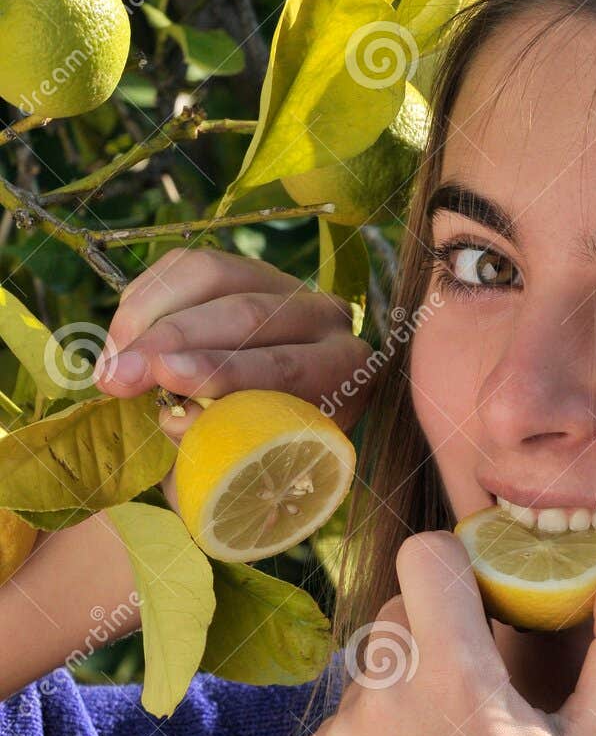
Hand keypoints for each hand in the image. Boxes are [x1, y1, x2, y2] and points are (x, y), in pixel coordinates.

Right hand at [91, 244, 375, 509]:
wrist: (267, 429)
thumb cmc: (259, 458)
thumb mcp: (251, 470)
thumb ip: (219, 452)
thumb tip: (177, 420)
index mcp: (343, 374)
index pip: (287, 365)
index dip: (223, 370)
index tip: (166, 378)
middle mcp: (323, 319)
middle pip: (247, 314)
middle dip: (173, 341)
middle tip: (119, 374)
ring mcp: (282, 283)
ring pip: (212, 275)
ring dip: (150, 316)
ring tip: (113, 360)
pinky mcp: (240, 266)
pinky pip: (185, 265)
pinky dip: (144, 298)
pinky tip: (122, 337)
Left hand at [287, 531, 595, 735]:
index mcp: (457, 684)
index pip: (425, 557)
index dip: (457, 567)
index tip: (484, 602)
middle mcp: (383, 706)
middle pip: (395, 611)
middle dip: (436, 632)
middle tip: (479, 695)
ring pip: (369, 674)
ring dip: (405, 693)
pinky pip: (338, 728)